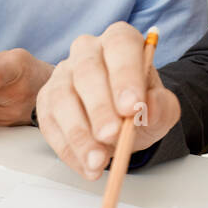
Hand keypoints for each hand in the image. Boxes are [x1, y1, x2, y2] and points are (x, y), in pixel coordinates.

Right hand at [35, 22, 179, 180]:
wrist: (122, 121)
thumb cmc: (139, 107)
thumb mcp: (161, 109)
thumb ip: (161, 107)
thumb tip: (149, 109)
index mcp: (119, 41)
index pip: (120, 47)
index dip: (125, 77)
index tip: (132, 108)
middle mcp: (87, 51)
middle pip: (87, 72)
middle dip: (100, 108)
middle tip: (112, 135)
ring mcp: (63, 75)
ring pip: (63, 99)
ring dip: (80, 134)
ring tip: (98, 161)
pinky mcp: (46, 101)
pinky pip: (51, 125)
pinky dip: (68, 150)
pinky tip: (86, 166)